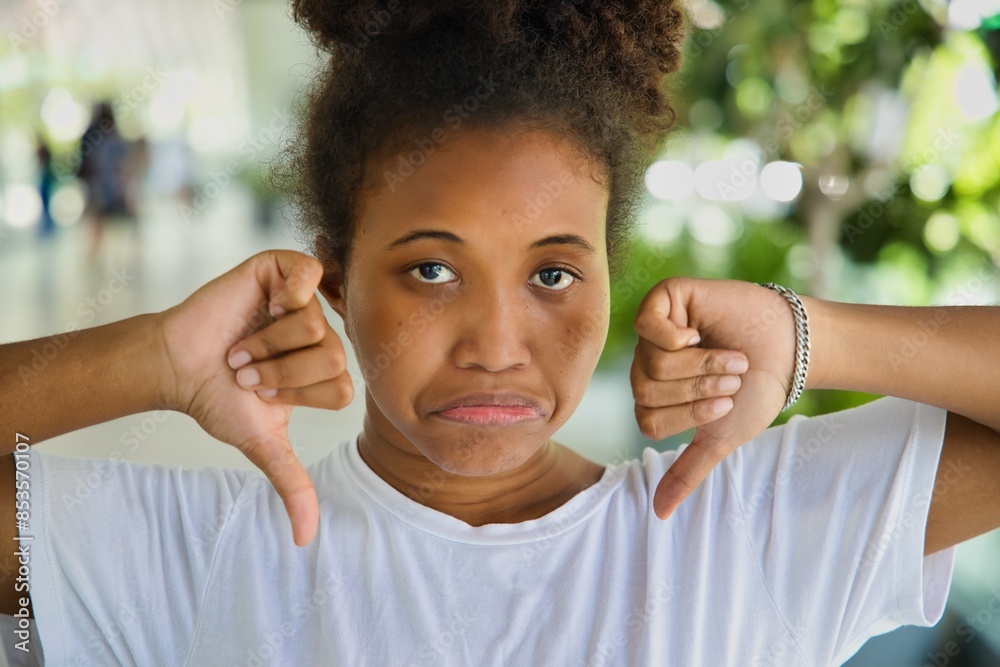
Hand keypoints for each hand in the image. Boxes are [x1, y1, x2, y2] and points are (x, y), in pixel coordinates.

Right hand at [155, 250, 353, 546]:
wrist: (175, 366)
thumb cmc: (218, 400)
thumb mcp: (262, 443)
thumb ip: (291, 484)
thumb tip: (304, 541)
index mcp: (325, 369)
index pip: (343, 388)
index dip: (297, 397)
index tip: (262, 396)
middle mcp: (319, 334)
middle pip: (332, 358)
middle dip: (280, 374)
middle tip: (247, 373)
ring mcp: (301, 301)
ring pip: (314, 325)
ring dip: (265, 346)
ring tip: (240, 348)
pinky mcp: (280, 271)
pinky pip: (310, 271)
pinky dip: (290, 290)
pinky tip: (267, 303)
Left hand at [630, 277, 797, 519]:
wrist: (790, 351)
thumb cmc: (755, 393)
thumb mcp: (720, 438)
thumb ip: (687, 472)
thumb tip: (659, 514)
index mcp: (654, 396)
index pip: (647, 420)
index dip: (690, 416)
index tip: (726, 403)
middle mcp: (648, 364)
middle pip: (646, 392)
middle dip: (698, 390)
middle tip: (732, 378)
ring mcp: (654, 332)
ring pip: (652, 364)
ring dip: (702, 366)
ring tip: (731, 358)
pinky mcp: (665, 300)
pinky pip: (647, 324)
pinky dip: (674, 336)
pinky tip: (696, 333)